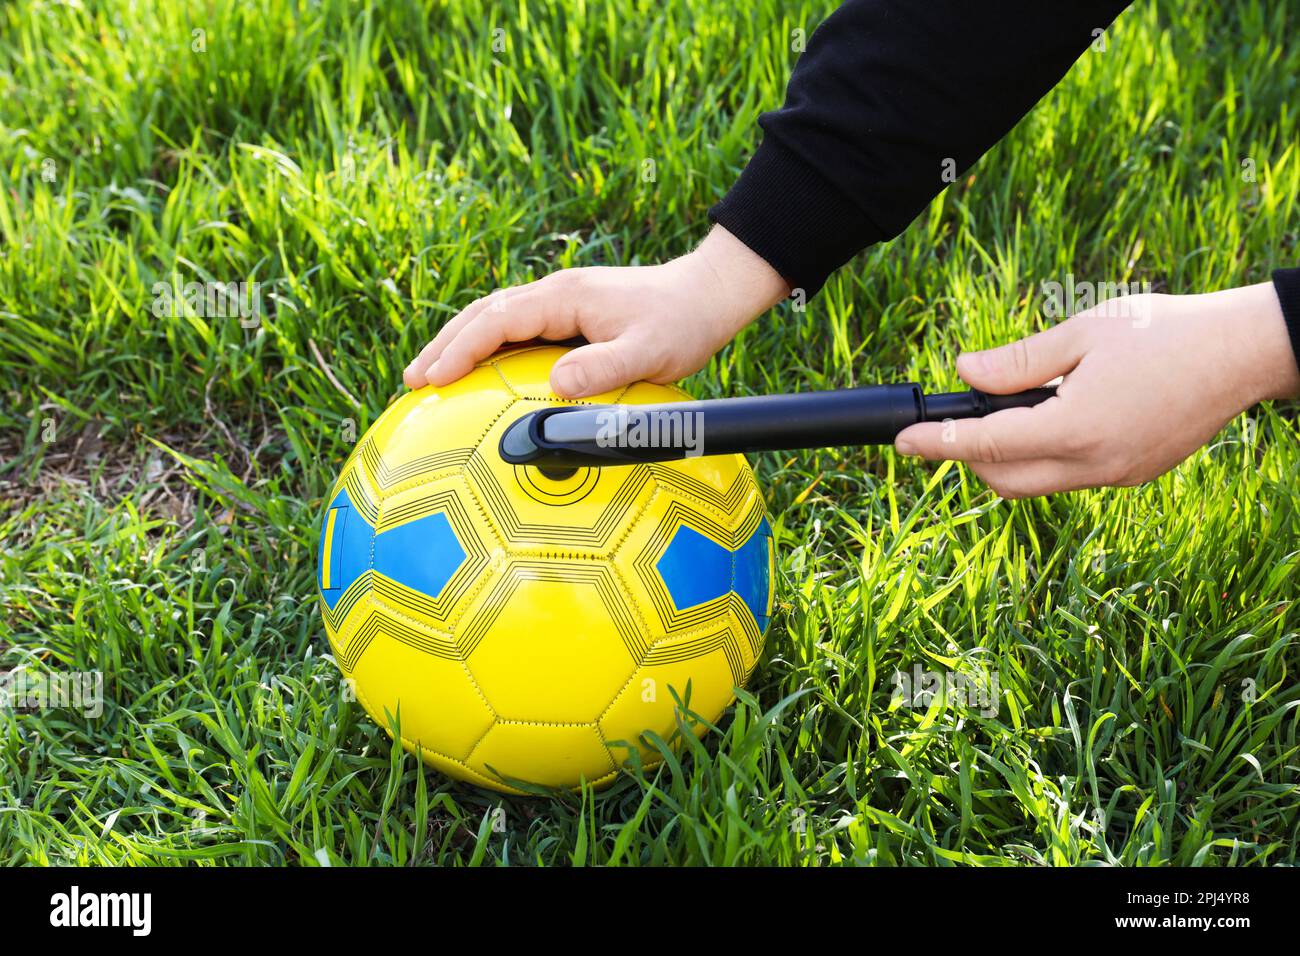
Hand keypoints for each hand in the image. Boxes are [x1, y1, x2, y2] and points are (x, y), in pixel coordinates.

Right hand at [403, 226, 788, 397]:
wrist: (706, 295)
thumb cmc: (681, 323)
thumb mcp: (648, 351)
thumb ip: (602, 368)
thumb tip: (555, 386)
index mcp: (564, 296)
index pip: (496, 320)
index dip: (460, 349)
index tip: (432, 379)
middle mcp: (554, 292)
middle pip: (483, 315)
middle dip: (444, 346)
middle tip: (412, 383)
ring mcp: (560, 302)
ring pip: (495, 319)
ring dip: (460, 345)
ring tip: (430, 378)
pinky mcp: (568, 315)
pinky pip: (515, 329)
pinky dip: (486, 347)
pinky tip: (478, 374)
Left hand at [894, 283, 1299, 497]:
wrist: (1244, 352)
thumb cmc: (1164, 331)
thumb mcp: (1082, 332)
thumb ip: (1017, 361)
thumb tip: (964, 372)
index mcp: (1076, 428)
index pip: (986, 445)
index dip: (938, 443)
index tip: (902, 442)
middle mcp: (1095, 465)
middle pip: (1004, 481)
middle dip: (969, 457)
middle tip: (953, 422)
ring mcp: (1116, 476)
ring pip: (1037, 485)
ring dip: (1007, 459)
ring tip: (1004, 413)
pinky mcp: (1133, 476)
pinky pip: (1070, 478)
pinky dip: (1044, 457)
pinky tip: (1051, 419)